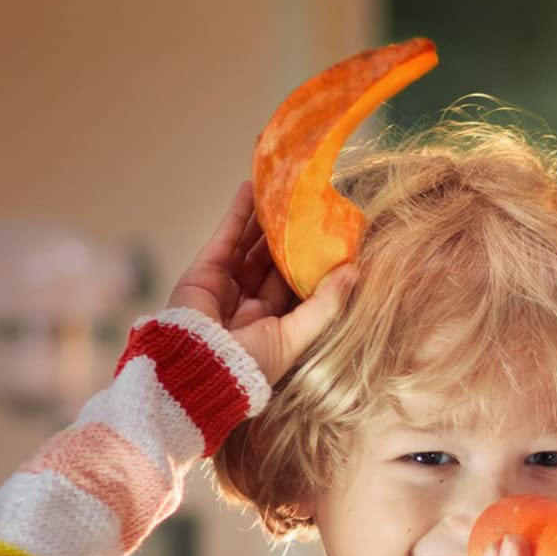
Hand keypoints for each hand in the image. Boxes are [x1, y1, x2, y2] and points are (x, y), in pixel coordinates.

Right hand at [167, 181, 356, 384]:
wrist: (201, 366)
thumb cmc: (252, 363)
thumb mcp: (297, 336)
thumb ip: (326, 303)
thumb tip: (355, 271)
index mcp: (274, 325)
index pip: (296, 286)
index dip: (311, 263)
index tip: (330, 237)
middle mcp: (250, 304)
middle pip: (274, 262)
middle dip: (289, 237)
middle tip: (308, 206)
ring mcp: (227, 285)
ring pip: (250, 245)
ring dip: (264, 219)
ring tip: (282, 190)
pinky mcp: (206, 269)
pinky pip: (226, 236)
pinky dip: (238, 212)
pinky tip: (251, 188)